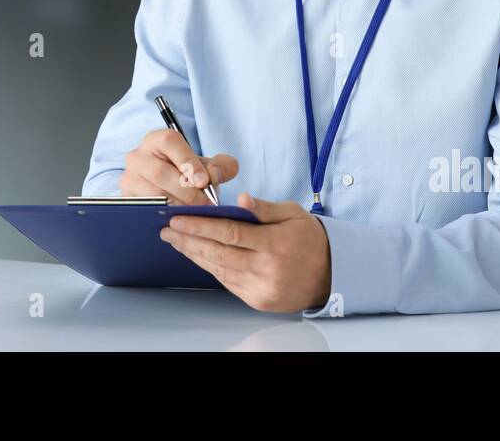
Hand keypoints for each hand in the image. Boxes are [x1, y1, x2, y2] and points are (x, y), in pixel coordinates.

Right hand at [119, 129, 238, 204]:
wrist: (172, 192)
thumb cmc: (189, 175)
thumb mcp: (208, 167)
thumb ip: (221, 166)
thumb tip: (214, 175)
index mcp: (158, 139)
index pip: (170, 142)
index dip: (188, 161)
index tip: (203, 181)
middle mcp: (138, 155)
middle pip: (160, 172)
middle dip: (186, 191)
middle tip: (205, 204)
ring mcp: (129, 177)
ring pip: (152, 193)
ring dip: (177, 205)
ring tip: (195, 213)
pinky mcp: (127, 198)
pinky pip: (145, 208)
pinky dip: (164, 215)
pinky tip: (180, 220)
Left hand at [160, 192, 331, 312]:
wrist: (331, 274)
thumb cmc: (309, 238)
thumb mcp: (292, 214)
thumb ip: (263, 208)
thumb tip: (240, 198)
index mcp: (276, 244)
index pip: (230, 233)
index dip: (201, 225)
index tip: (179, 218)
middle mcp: (267, 269)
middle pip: (219, 253)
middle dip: (189, 240)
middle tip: (168, 230)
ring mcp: (262, 288)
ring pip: (219, 269)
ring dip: (194, 254)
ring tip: (176, 241)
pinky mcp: (258, 300)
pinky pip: (227, 282)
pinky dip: (210, 267)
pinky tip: (197, 255)